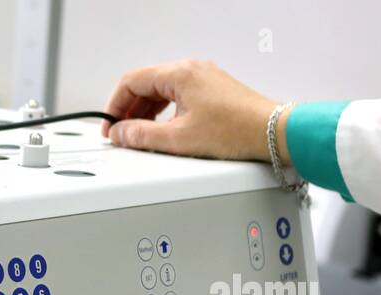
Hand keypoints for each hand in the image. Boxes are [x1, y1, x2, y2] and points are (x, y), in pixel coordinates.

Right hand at [101, 60, 287, 163]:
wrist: (270, 132)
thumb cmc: (235, 129)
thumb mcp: (178, 138)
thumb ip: (142, 136)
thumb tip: (121, 133)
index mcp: (180, 74)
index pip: (131, 81)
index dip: (114, 106)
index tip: (110, 127)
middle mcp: (191, 70)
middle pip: (145, 84)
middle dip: (127, 109)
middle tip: (120, 134)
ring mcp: (202, 79)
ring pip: (160, 90)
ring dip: (144, 111)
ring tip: (138, 135)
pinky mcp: (211, 90)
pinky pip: (176, 96)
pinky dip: (162, 111)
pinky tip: (161, 129)